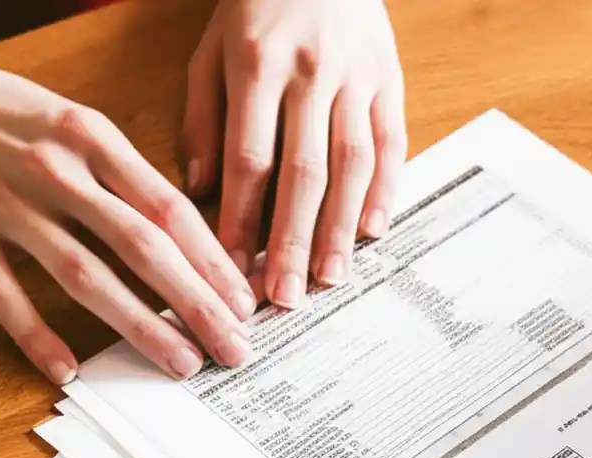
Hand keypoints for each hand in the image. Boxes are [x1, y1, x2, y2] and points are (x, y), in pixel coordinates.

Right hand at [0, 55, 254, 384]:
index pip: (169, 209)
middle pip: (141, 246)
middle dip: (195, 303)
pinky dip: (36, 336)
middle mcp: (56, 172)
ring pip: (84, 275)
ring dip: (139, 325)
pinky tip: (69, 368)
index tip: (246, 302)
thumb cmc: (12, 114)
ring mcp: (7, 205)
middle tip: (234, 346)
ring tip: (182, 362)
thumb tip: (197, 240)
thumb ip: (131, 178)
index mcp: (94, 138)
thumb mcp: (79, 125)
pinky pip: (4, 295)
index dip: (213, 260)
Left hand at [182, 0, 407, 307]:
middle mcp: (311, 76)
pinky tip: (374, 230)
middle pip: (303, 173)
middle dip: (294, 241)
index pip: (250, 159)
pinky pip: (391, 143)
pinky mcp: (389, 81)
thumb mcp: (210, 48)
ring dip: (341, 228)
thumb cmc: (256, 6)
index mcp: (257, 65)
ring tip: (333, 278)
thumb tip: (201, 188)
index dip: (243, 220)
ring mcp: (356, 79)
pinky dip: (386, 190)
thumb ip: (202, 116)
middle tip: (287, 294)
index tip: (234, 267)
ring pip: (351, 165)